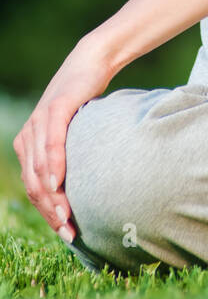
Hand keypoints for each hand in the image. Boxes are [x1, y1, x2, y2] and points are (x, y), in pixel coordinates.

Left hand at [12, 39, 113, 244]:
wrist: (90, 65)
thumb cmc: (86, 105)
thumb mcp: (75, 137)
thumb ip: (69, 159)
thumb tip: (84, 191)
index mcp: (28, 148)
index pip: (33, 190)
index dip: (47, 214)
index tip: (65, 233)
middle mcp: (27, 137)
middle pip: (33, 185)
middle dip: (50, 211)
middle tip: (67, 231)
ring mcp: (38, 123)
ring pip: (39, 168)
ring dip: (51, 195)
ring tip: (66, 214)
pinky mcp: (54, 109)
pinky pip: (50, 142)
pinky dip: (53, 164)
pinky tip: (59, 182)